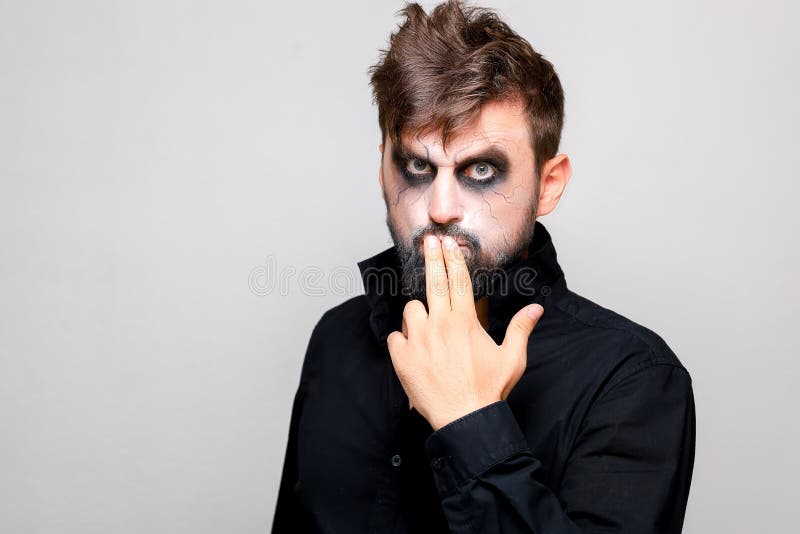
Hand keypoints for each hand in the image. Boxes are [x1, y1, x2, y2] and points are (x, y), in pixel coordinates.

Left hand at [387, 234, 543, 430]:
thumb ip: (521, 328)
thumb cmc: (488, 390)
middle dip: (431, 257)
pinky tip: (414, 350)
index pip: (458, 281)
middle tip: (428, 241)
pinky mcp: (402, 356)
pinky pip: (396, 336)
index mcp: (465, 322)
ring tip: (428, 330)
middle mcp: (440, 325)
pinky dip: (403, 340)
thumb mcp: (512, 358)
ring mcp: (418, 339)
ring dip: (419, 315)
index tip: (447, 242)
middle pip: (433, 282)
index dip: (453, 258)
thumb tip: (536, 307)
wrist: (464, 419)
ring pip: (411, 309)